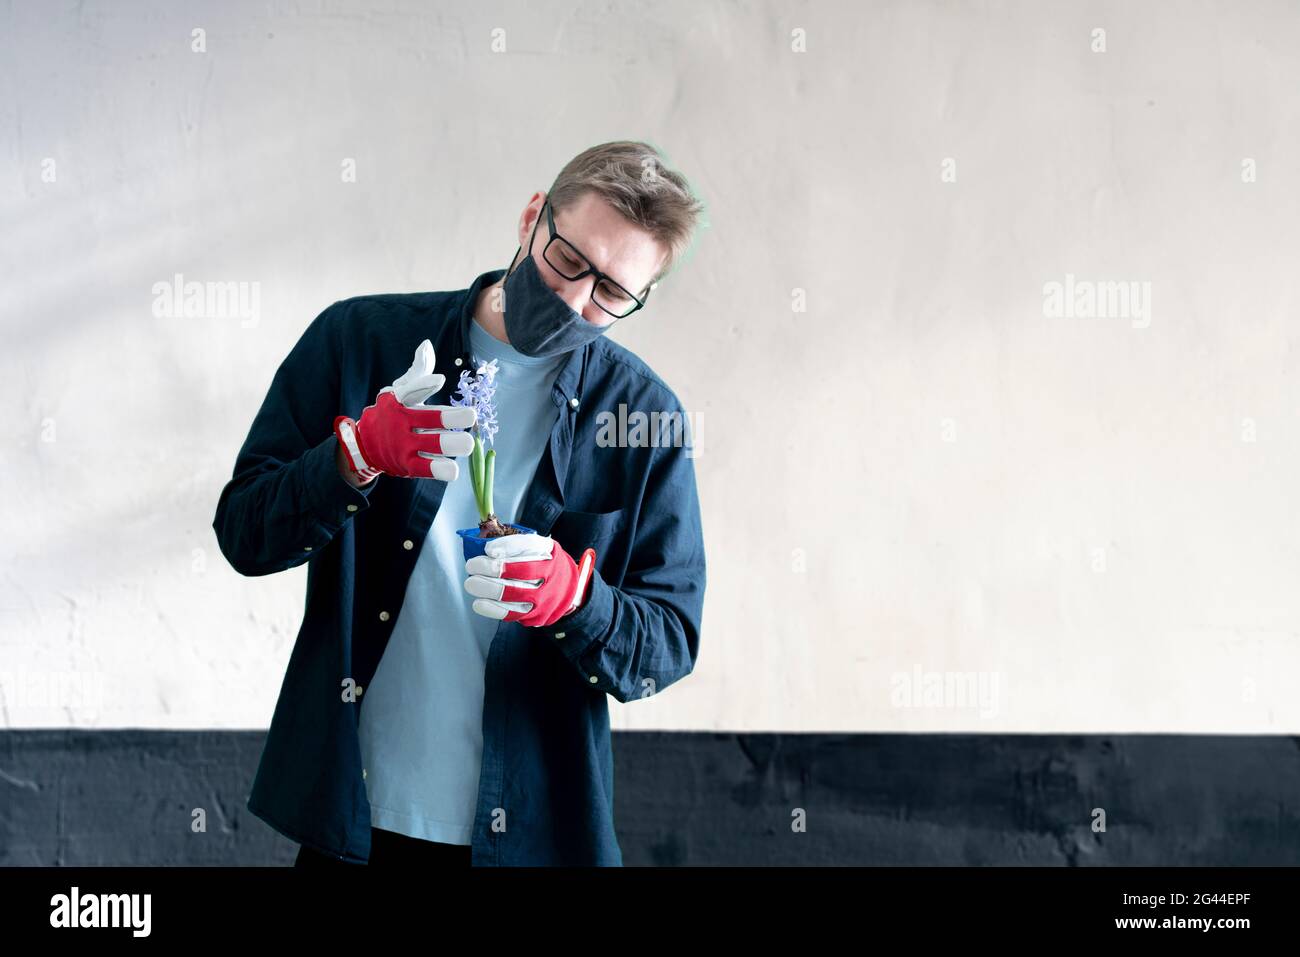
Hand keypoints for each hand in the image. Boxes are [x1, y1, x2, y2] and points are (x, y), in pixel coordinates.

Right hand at [334, 339, 475, 481]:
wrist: (363, 445)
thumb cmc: (391, 412)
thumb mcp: (400, 390)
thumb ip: (418, 371)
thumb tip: (427, 345)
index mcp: (401, 401)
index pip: (411, 390)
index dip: (424, 384)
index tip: (439, 380)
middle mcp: (403, 422)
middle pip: (430, 418)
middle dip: (451, 418)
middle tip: (471, 416)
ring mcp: (405, 445)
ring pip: (432, 444)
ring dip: (451, 445)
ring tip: (468, 444)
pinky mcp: (408, 465)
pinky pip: (426, 468)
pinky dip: (440, 469)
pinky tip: (454, 470)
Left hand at [464, 533, 596, 627]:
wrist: (567, 590)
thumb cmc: (545, 564)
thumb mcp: (540, 547)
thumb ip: (517, 545)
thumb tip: (485, 548)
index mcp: (551, 554)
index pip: (531, 547)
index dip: (508, 547)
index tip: (488, 549)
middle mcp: (551, 575)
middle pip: (522, 572)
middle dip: (492, 568)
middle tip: (472, 565)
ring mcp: (544, 597)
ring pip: (514, 594)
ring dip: (488, 588)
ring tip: (471, 583)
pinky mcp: (535, 615)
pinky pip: (511, 613)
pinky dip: (492, 609)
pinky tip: (479, 603)